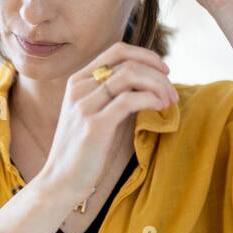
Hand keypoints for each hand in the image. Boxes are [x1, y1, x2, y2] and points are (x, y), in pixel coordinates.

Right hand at [41, 42, 175, 199]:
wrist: (60, 182)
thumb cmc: (83, 151)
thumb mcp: (93, 115)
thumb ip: (113, 95)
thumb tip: (149, 82)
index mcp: (78, 81)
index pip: (118, 50)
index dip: (147, 56)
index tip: (164, 73)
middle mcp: (79, 88)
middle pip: (128, 62)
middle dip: (158, 73)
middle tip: (172, 94)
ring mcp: (84, 105)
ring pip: (130, 75)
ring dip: (158, 86)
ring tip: (169, 102)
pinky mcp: (94, 125)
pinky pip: (129, 100)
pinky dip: (151, 99)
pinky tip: (159, 109)